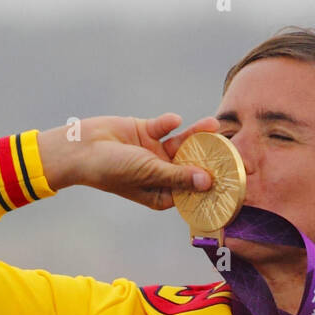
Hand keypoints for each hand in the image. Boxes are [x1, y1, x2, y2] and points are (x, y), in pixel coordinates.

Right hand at [38, 112, 220, 208]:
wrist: (82, 148)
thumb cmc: (113, 170)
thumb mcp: (150, 173)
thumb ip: (179, 176)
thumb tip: (207, 182)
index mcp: (161, 194)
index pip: (192, 191)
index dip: (211, 186)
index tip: (232, 179)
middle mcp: (160, 174)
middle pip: (191, 165)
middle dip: (209, 157)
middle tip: (232, 149)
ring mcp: (154, 153)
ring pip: (182, 144)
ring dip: (196, 135)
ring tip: (213, 124)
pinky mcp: (146, 133)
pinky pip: (163, 127)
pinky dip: (169, 123)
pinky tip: (173, 120)